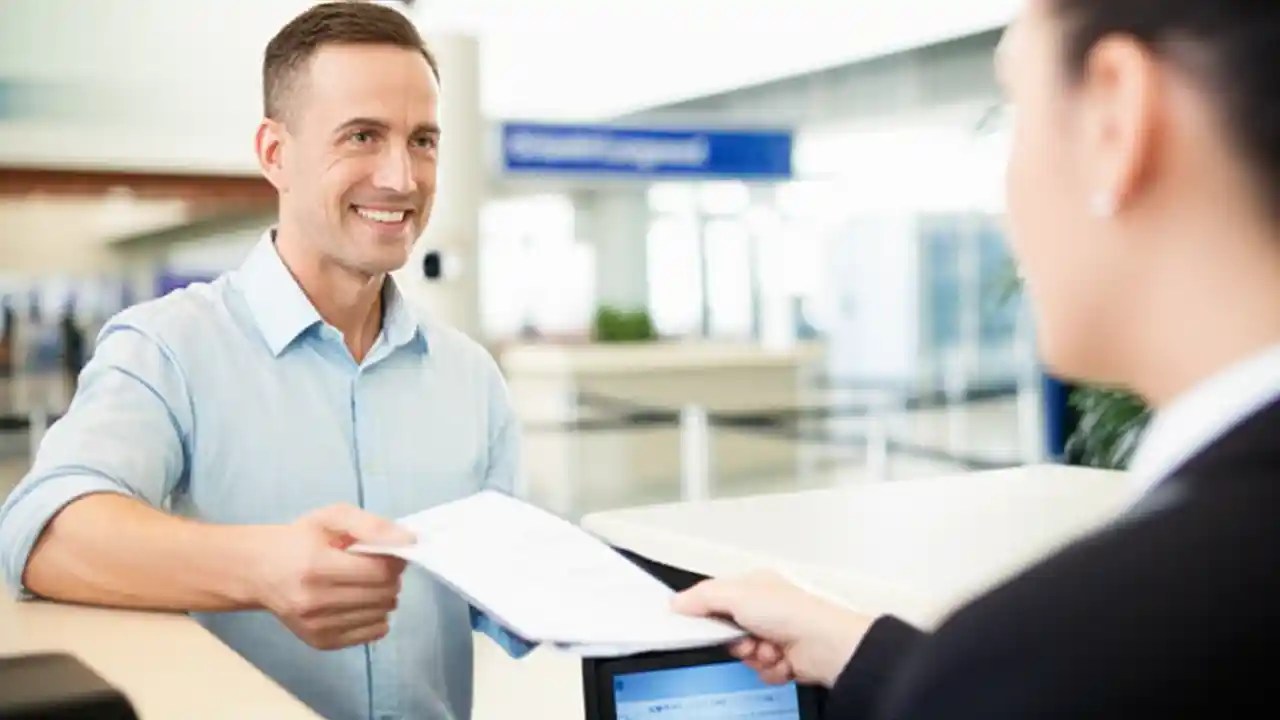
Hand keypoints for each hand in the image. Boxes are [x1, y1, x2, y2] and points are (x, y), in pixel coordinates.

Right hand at [249, 504, 414, 649]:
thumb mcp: (332, 517)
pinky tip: (359, 601)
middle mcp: (315, 602)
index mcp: (316, 566)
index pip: (380, 572)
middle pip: (383, 595)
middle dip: (390, 578)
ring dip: (383, 597)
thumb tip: (409, 540)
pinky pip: (372, 634)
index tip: (390, 553)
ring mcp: (317, 626)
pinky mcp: (320, 642)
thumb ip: (371, 525)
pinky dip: (375, 616)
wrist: (260, 571)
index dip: (395, 561)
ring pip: (381, 615)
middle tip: (377, 567)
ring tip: (364, 583)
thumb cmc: (300, 540)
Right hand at [672, 571, 873, 687]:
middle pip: (727, 632)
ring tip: (769, 648)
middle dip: (735, 641)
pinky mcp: (784, 658)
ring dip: (754, 656)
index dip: (707, 616)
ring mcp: (775, 635)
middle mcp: (765, 610)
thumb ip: (703, 597)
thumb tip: (678, 602)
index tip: (701, 626)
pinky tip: (781, 659)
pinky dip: (768, 669)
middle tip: (745, 638)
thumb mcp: (737, 595)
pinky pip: (760, 670)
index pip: (716, 600)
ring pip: (743, 654)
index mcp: (754, 587)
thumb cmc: (796, 613)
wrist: (828, 646)